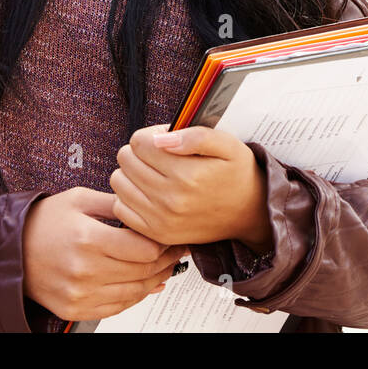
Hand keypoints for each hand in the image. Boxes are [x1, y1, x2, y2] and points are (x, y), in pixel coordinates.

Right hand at [22, 186, 188, 322]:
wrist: (9, 250)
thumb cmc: (43, 222)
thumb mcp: (79, 199)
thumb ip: (116, 202)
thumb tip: (148, 206)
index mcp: (88, 239)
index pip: (145, 248)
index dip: (166, 243)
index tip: (174, 236)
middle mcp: (85, 270)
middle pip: (143, 271)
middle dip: (167, 261)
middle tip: (177, 251)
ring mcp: (79, 293)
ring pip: (134, 292)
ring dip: (156, 280)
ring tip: (167, 267)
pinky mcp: (75, 308)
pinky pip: (116, 308)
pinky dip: (135, 297)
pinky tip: (147, 286)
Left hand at [110, 125, 272, 253]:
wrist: (249, 213)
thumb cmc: (237, 175)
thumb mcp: (228, 145)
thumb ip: (196, 136)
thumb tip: (161, 139)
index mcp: (187, 175)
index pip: (140, 142)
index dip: (152, 135)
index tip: (167, 139)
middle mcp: (171, 199)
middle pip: (126, 160)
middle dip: (140, 151)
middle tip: (161, 155)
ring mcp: (161, 219)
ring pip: (119, 182)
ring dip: (132, 172)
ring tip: (154, 172)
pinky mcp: (155, 233)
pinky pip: (120, 208)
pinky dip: (129, 196)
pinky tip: (149, 191)